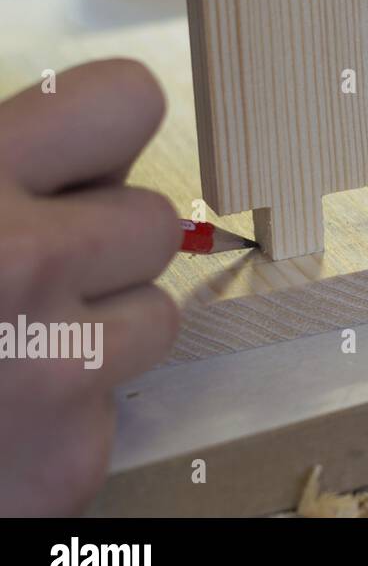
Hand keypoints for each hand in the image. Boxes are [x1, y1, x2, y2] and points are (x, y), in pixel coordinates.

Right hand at [0, 59, 180, 514]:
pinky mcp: (70, 463)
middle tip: (21, 272)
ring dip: (97, 330)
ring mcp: (59, 372)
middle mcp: (26, 266)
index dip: (102, 132)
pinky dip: (63, 419)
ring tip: (4, 349)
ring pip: (155, 318)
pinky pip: (111, 413)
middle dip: (100, 244)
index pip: (130, 103)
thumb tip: (76, 144)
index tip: (69, 161)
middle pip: (154, 220)